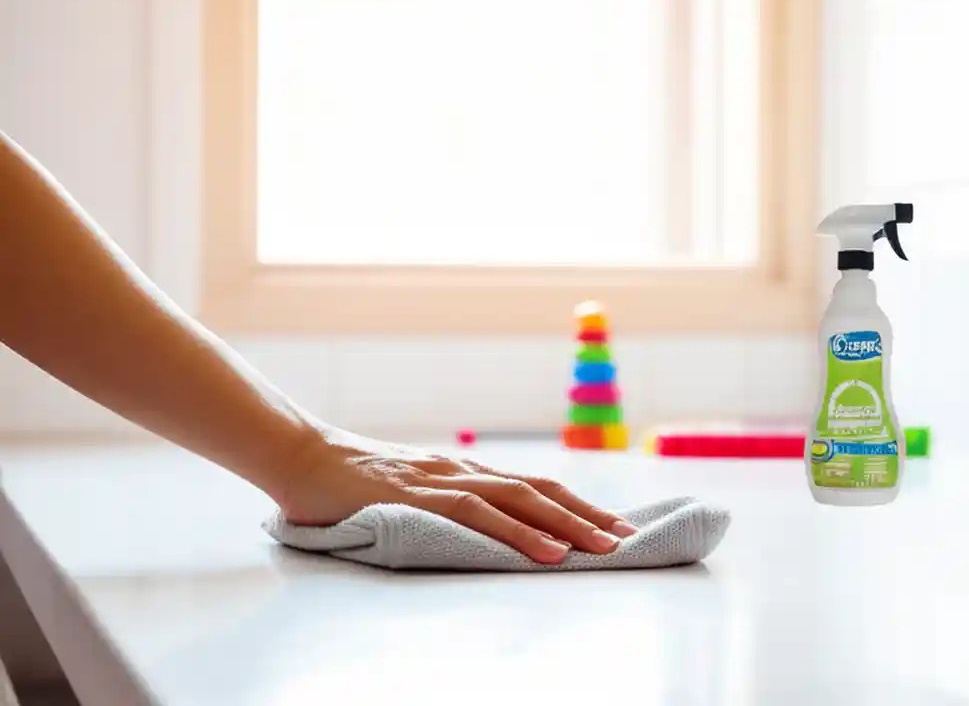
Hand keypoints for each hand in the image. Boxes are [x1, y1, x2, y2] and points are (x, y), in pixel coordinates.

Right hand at [274, 429, 637, 564]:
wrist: (300, 456)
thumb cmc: (349, 483)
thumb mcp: (408, 494)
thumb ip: (444, 508)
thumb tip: (480, 533)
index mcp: (462, 472)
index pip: (532, 487)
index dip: (575, 505)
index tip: (611, 525)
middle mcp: (462, 471)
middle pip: (539, 491)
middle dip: (586, 515)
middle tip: (627, 538)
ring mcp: (442, 481)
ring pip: (520, 500)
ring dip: (567, 524)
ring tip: (602, 548)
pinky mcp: (419, 497)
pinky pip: (479, 515)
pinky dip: (518, 533)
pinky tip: (548, 552)